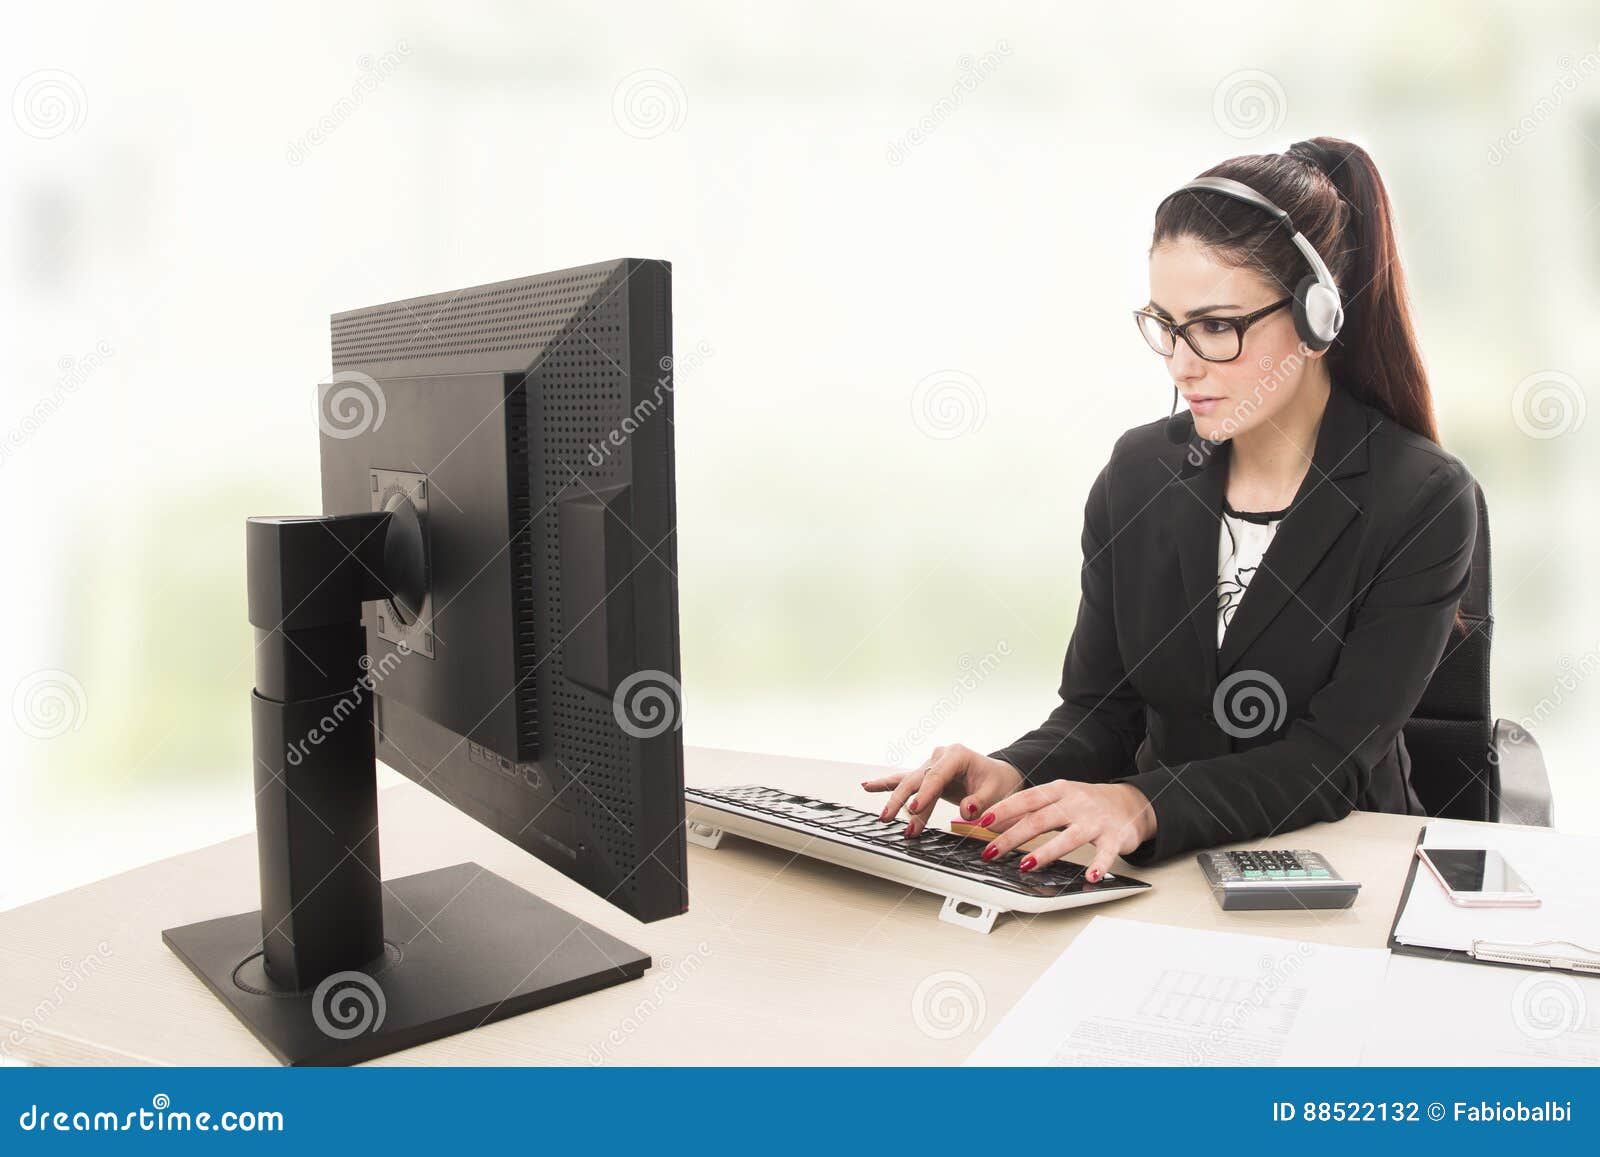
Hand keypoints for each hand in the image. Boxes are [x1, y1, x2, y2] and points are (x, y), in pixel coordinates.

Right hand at [861, 744, 1024, 835]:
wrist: (998, 775)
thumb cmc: (998, 782)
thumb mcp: (996, 793)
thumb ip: (980, 802)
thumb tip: (966, 811)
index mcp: (957, 755)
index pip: (936, 776)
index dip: (924, 794)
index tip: (914, 809)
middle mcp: (940, 756)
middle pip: (917, 779)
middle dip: (902, 801)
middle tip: (890, 819)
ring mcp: (931, 763)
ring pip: (909, 783)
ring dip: (897, 802)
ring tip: (883, 816)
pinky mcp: (926, 774)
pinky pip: (905, 779)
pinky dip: (887, 784)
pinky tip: (868, 786)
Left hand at [977, 780, 1155, 881]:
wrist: (1130, 803)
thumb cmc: (1087, 804)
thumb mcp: (1060, 798)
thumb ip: (1032, 809)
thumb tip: (995, 822)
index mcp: (1060, 790)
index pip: (1026, 799)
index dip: (1003, 810)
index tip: (982, 822)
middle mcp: (1076, 802)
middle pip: (1040, 819)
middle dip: (1012, 837)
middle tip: (991, 852)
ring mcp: (1095, 820)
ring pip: (1068, 837)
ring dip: (1045, 853)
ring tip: (1026, 866)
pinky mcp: (1115, 837)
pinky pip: (1106, 853)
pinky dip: (1099, 865)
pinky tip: (1090, 877)